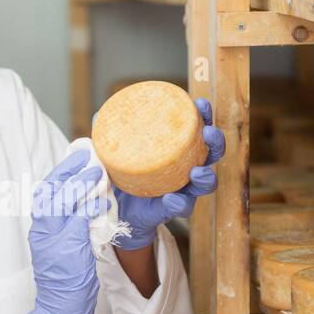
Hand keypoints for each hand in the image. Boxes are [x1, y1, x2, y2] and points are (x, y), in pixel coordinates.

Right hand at [26, 148, 107, 313]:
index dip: (59, 172)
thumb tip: (82, 204)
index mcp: (40, 228)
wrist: (60, 308)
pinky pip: (80, 220)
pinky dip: (91, 207)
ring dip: (82, 184)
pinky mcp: (69, 247)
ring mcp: (54, 238)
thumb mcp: (60, 247)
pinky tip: (102, 200)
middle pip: (50, 191)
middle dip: (68, 170)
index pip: (44, 192)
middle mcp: (43, 230)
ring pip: (64, 201)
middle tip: (86, 156)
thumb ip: (66, 225)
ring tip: (98, 173)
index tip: (73, 158)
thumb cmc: (64, 279)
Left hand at [114, 98, 224, 249]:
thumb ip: (109, 136)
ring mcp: (182, 189)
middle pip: (210, 152)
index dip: (203, 115)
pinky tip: (171, 198)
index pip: (195, 128)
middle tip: (209, 133)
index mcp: (175, 148)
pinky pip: (182, 207)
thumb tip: (99, 115)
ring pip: (206, 183)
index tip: (200, 104)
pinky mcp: (172, 209)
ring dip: (206, 175)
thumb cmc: (119, 174)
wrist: (114, 209)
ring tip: (197, 172)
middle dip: (215, 141)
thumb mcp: (112, 153)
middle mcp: (184, 167)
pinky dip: (179, 202)